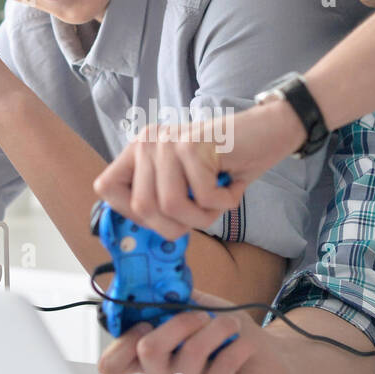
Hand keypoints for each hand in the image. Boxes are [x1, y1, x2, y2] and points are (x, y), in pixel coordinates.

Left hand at [92, 99, 306, 238]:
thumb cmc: (228, 164)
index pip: (105, 187)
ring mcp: (167, 142)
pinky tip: (231, 185)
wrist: (269, 131)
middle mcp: (148, 142)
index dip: (129, 214)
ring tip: (218, 200)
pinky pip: (202, 198)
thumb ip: (160, 203)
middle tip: (200, 214)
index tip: (159, 218)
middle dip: (176, 225)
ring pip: (170, 206)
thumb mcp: (186, 185)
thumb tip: (139, 242)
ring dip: (202, 216)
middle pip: (141, 208)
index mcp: (139, 150)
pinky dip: (224, 203)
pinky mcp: (191, 146)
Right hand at [96, 291, 290, 373]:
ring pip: (190, 353)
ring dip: (217, 329)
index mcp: (149, 356)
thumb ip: (174, 299)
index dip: (122, 340)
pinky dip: (237, 346)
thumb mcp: (198, 306)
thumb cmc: (227, 333)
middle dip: (180, 322)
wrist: (266, 357)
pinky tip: (242, 347)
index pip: (112, 362)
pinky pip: (221, 366)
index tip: (146, 322)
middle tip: (203, 316)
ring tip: (230, 325)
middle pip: (148, 349)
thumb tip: (156, 284)